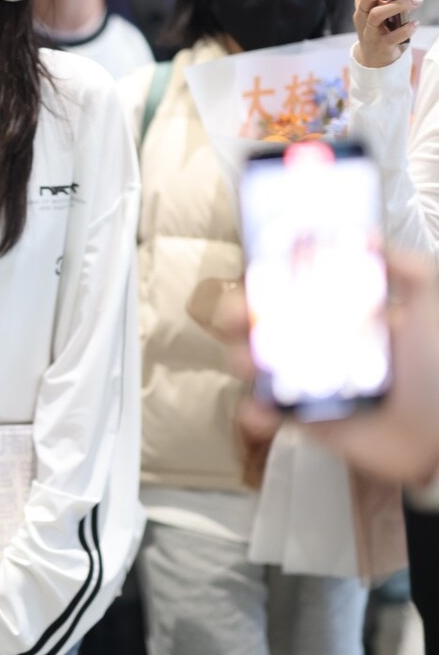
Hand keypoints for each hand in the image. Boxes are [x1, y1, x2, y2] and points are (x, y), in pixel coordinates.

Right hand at [219, 253, 438, 485]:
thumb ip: (403, 265)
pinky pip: (268, 414)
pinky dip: (255, 412)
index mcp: (347, 312)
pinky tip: (261, 408)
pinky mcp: (308, 420)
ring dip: (241, 358)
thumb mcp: (429, 300)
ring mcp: (312, 381)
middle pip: (265, 323)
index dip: (268, 277)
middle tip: (235, 314)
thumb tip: (364, 233)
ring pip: (258, 365)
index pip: (295, 286)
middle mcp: (324, 343)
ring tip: (247, 361)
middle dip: (239, 315)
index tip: (253, 272)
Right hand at [353, 0, 420, 67]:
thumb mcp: (390, 11)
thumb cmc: (383, 29)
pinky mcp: (379, 45)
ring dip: (399, 5)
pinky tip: (414, 24)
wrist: (374, 58)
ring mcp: (368, 31)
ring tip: (415, 2)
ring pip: (378, 13)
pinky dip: (406, 29)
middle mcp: (362, 15)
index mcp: (364, 3)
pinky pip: (392, 36)